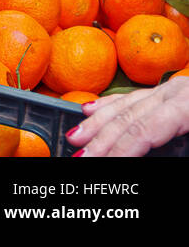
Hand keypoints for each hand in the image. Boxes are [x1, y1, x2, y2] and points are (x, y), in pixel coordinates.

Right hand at [67, 77, 188, 155]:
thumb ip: (176, 152)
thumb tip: (137, 152)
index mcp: (187, 105)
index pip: (143, 130)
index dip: (119, 149)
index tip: (98, 162)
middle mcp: (175, 93)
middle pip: (128, 118)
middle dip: (101, 139)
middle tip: (80, 156)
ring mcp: (171, 91)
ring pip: (125, 105)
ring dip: (96, 123)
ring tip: (75, 136)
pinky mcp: (168, 94)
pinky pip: (132, 96)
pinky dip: (108, 104)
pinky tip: (88, 109)